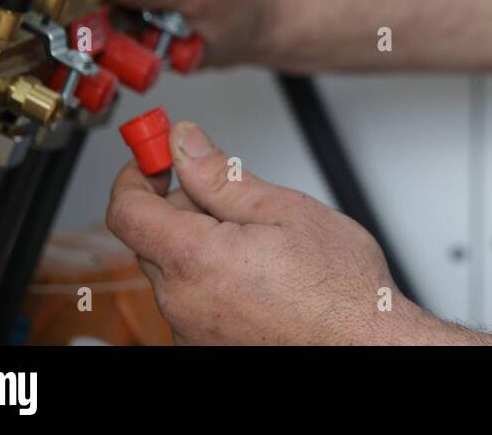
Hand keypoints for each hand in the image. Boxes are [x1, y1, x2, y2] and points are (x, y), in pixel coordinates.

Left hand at [106, 121, 422, 344]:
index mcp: (195, 260)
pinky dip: (214, 280)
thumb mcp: (284, 210)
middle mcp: (181, 302)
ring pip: (176, 270)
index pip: (127, 210)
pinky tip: (259, 277)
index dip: (136, 174)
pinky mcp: (204, 347)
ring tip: (262, 244)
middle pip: (153, 239)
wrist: (364, 345)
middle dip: (184, 209)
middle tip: (233, 197)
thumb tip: (184, 143)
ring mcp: (190, 331)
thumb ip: (222, 175)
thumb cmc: (338, 288)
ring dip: (203, 247)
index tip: (155, 159)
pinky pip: (193, 300)